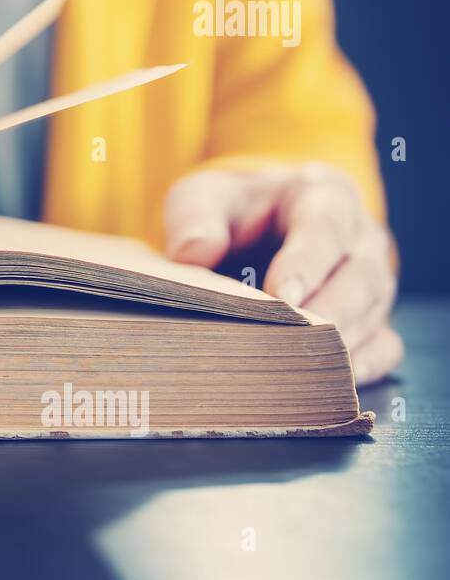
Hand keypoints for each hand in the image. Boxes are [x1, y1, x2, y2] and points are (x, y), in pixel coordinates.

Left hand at [163, 163, 400, 386]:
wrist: (249, 225)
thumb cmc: (231, 212)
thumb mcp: (202, 199)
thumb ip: (196, 218)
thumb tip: (194, 253)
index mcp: (322, 196)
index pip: (324, 227)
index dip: (306, 263)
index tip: (281, 296)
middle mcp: (359, 239)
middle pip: (361, 277)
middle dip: (328, 312)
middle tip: (292, 342)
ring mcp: (371, 280)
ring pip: (373, 313)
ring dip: (341, 344)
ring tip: (301, 370)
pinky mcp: (371, 317)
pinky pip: (384, 345)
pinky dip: (365, 366)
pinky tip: (332, 383)